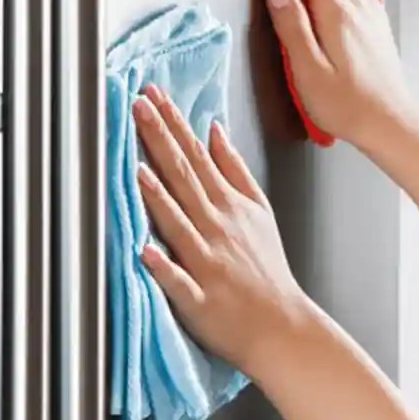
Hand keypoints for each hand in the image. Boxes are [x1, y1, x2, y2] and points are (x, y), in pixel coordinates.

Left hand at [131, 84, 313, 379]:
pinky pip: (177, 280)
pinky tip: (143, 250)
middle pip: (183, 177)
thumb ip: (233, 168)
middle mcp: (215, 227)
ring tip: (136, 167)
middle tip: (138, 106)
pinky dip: (162, 265)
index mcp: (227, 205)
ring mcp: (206, 262)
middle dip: (159, 140)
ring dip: (158, 195)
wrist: (281, 324)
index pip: (195, 155)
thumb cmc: (266, 268)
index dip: (173, 123)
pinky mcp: (197, 298)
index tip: (153, 95)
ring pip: (178, 222)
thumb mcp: (259, 209)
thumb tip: (213, 128)